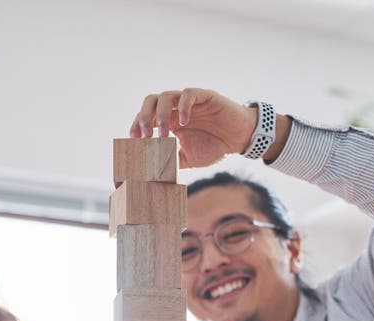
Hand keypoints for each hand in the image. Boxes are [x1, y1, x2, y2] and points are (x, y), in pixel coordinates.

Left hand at [130, 88, 255, 167]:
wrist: (239, 138)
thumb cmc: (214, 147)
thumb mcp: (188, 159)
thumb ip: (172, 162)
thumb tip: (154, 174)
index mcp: (170, 121)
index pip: (147, 117)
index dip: (137, 126)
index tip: (134, 141)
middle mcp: (176, 108)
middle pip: (151, 102)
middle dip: (143, 117)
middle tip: (143, 136)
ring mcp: (190, 101)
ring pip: (166, 96)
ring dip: (160, 115)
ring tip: (164, 133)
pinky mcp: (205, 96)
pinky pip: (188, 94)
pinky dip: (182, 107)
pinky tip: (183, 123)